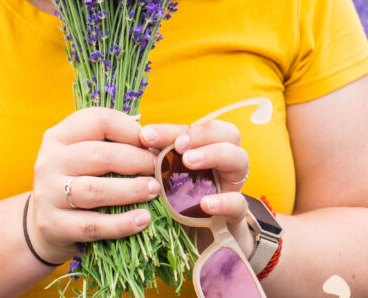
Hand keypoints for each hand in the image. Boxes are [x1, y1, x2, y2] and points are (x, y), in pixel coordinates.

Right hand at [27, 107, 161, 263]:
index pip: (97, 121)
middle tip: (158, 168)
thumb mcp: (88, 156)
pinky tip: (143, 219)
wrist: (47, 223)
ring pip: (94, 190)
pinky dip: (121, 224)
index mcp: (59, 136)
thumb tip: (160, 142)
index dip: (130, 129)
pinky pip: (92, 225)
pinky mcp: (53, 225)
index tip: (152, 142)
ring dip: (131, 190)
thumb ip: (116, 144)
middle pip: (99, 155)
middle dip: (136, 160)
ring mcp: (48, 194)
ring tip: (154, 190)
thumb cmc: (79, 181)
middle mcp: (49, 161)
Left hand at [139, 117, 254, 252]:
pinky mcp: (237, 213)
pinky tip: (206, 203)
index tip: (146, 136)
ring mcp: (232, 185)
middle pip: (227, 132)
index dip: (170, 129)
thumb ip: (155, 162)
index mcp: (204, 147)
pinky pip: (239, 202)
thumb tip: (127, 146)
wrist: (200, 240)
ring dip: (214, 154)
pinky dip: (224, 200)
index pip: (193, 128)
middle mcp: (223, 161)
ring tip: (190, 162)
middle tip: (178, 146)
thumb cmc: (178, 201)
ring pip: (239, 158)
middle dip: (201, 133)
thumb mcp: (165, 179)